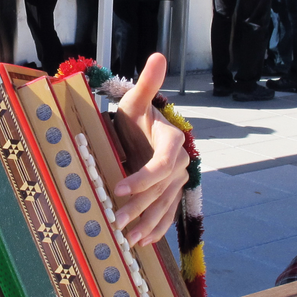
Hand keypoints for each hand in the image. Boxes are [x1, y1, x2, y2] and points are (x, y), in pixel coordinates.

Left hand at [111, 53, 189, 246]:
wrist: (144, 132)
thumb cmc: (136, 117)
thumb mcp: (135, 101)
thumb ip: (147, 84)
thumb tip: (158, 56)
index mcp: (172, 141)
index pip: (162, 164)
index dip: (142, 178)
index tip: (117, 188)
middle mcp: (180, 163)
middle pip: (160, 190)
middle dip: (138, 207)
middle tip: (115, 221)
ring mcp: (178, 181)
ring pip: (164, 205)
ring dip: (147, 224)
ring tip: (126, 238)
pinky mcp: (173, 194)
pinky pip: (168, 214)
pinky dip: (157, 229)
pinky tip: (143, 241)